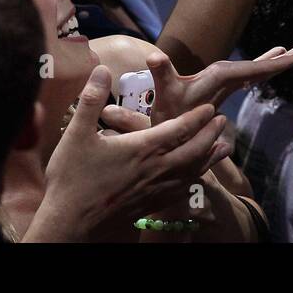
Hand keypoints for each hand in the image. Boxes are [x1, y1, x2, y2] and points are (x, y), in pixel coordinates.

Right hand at [32, 65, 229, 240]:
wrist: (70, 223)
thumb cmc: (72, 178)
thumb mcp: (76, 134)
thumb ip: (91, 99)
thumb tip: (100, 69)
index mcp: (142, 149)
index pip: (179, 129)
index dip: (197, 117)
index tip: (211, 108)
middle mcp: (155, 169)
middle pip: (194, 150)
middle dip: (211, 133)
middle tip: (222, 120)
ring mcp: (155, 190)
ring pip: (192, 171)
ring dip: (209, 156)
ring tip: (221, 146)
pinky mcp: (150, 205)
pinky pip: (181, 190)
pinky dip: (194, 179)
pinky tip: (195, 176)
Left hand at [145, 46, 292, 125]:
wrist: (161, 121)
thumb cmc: (166, 111)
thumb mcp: (165, 91)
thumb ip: (162, 73)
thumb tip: (154, 57)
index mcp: (218, 74)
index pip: (249, 68)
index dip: (271, 63)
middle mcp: (222, 74)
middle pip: (256, 66)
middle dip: (280, 60)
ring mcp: (224, 81)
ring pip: (255, 69)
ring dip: (276, 62)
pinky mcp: (223, 88)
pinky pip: (249, 77)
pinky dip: (264, 71)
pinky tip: (274, 67)